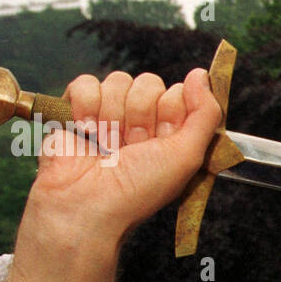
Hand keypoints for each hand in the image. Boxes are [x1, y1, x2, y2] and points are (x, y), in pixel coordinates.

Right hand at [29, 68, 220, 236]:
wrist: (86, 206)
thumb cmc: (138, 190)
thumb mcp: (187, 157)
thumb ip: (205, 115)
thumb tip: (201, 75)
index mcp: (169, 132)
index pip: (178, 92)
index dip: (169, 112)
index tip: (161, 139)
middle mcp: (141, 122)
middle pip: (148, 83)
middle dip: (139, 115)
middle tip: (131, 146)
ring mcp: (107, 114)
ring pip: (118, 81)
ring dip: (112, 116)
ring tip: (107, 146)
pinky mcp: (75, 110)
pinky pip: (86, 83)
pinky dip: (85, 106)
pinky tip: (85, 132)